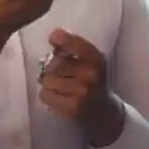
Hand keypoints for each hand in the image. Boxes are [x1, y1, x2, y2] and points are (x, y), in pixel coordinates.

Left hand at [38, 28, 125, 147]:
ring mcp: (81, 93)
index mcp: (96, 59)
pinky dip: (48, 96)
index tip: (53, 38)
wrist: (103, 111)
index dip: (62, 39)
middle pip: (53, 64)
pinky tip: (58, 97)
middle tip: (58, 73)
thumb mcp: (89, 60)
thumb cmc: (92, 80)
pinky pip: (45, 96)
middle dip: (51, 68)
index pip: (77, 44)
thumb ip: (73, 47)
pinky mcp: (71, 109)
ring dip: (48, 83)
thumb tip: (53, 39)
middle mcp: (91, 75)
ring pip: (46, 80)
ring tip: (58, 85)